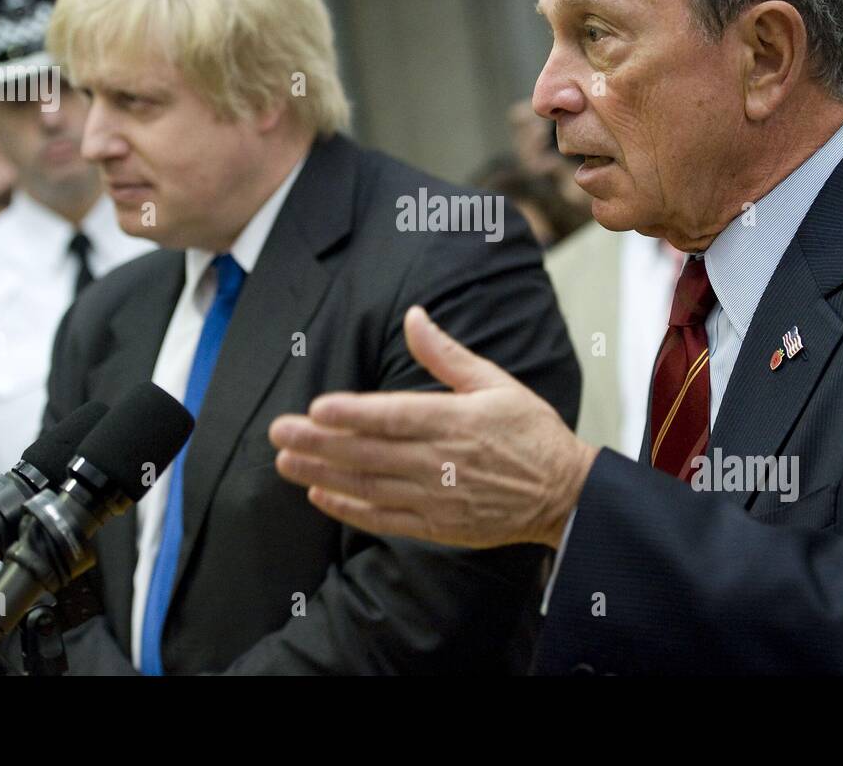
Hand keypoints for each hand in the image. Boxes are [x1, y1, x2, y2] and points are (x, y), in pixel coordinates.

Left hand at [270, 305, 596, 548]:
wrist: (563, 495)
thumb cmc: (530, 432)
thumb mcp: (495, 382)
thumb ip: (447, 354)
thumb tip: (413, 317)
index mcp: (457, 422)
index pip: (396, 416)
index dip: (354, 414)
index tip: (317, 406)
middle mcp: (442, 462)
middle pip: (370, 452)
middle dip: (320, 442)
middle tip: (279, 430)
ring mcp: (437, 498)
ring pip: (369, 486)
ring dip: (323, 473)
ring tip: (285, 460)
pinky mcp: (436, 525)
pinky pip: (384, 518)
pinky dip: (350, 508)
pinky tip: (320, 494)